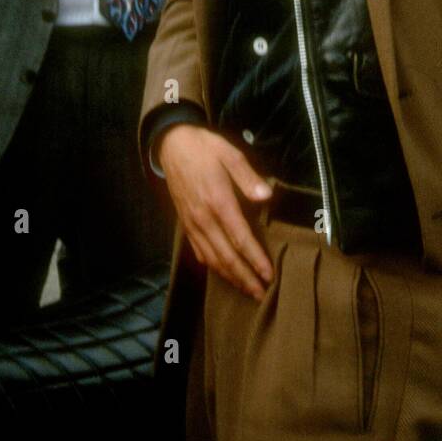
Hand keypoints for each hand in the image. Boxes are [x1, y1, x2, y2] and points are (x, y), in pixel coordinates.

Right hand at [158, 124, 273, 299]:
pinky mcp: (186, 224)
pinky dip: (212, 266)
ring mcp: (192, 223)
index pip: (240, 239)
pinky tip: (222, 273)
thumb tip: (266, 196)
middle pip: (226, 257)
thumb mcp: (229, 154)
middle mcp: (203, 218)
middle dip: (245, 278)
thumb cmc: (204, 148)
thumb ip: (248, 177)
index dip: (255, 260)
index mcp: (218, 202)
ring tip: (247, 291)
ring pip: (212, 259)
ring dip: (230, 277)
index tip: (268, 275)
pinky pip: (199, 251)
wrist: (172, 145)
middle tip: (262, 295)